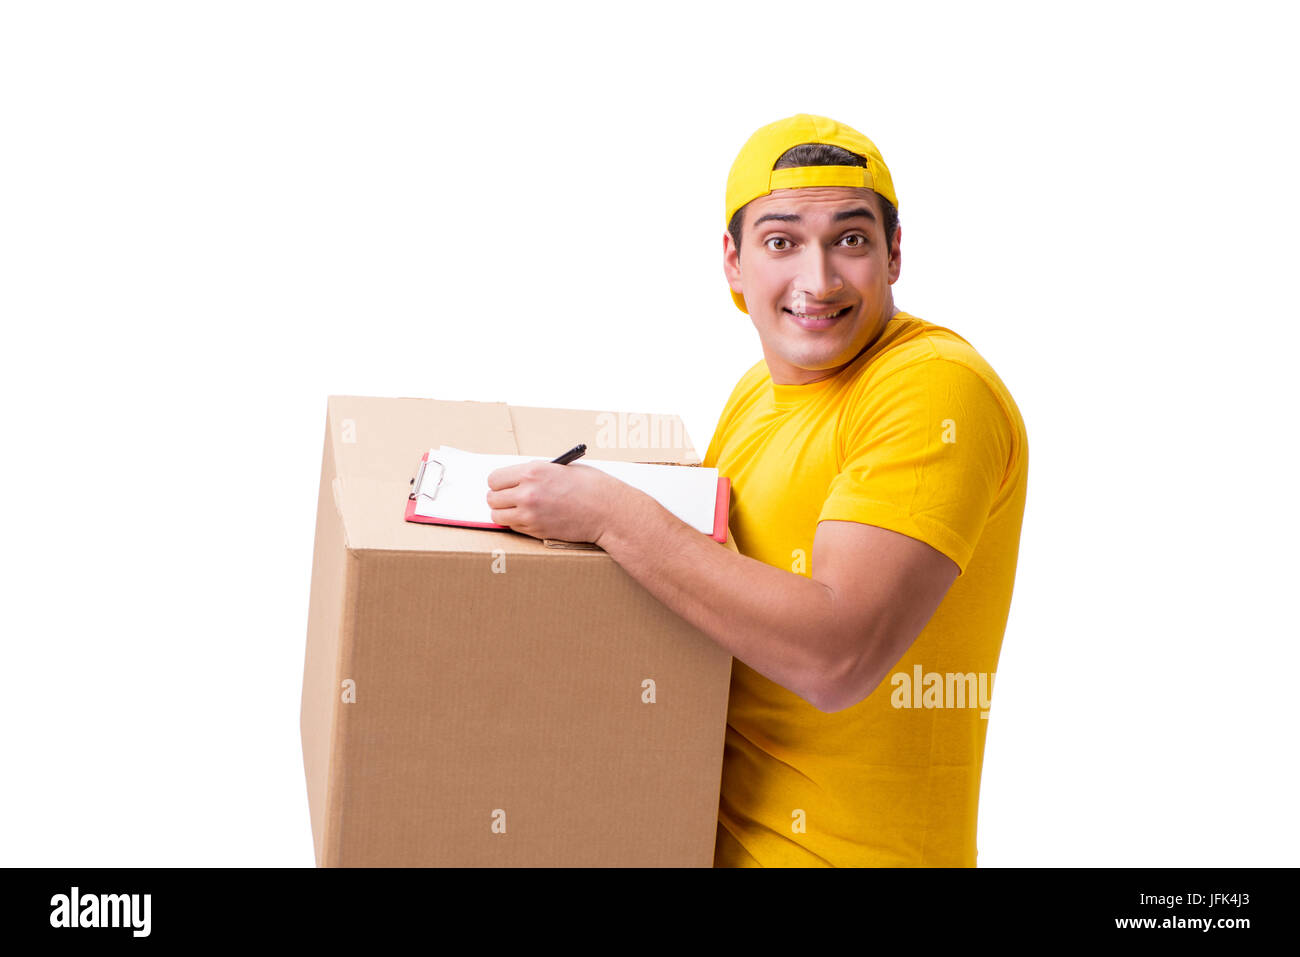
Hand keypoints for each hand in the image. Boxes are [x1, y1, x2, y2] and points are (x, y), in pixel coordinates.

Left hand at [485, 460, 626, 543]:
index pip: (494, 479)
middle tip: (509, 498)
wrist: (608, 511)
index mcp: (533, 471)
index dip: (499, 482)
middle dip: (499, 498)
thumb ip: (537, 473)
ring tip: (517, 510)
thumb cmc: (591, 487)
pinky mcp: (536, 531)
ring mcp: (530, 514)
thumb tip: (518, 479)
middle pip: (492, 498)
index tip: (504, 485)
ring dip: (505, 513)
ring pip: (498, 516)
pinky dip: (517, 524)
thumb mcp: (561, 469)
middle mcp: (527, 492)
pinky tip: (531, 518)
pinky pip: (513, 528)